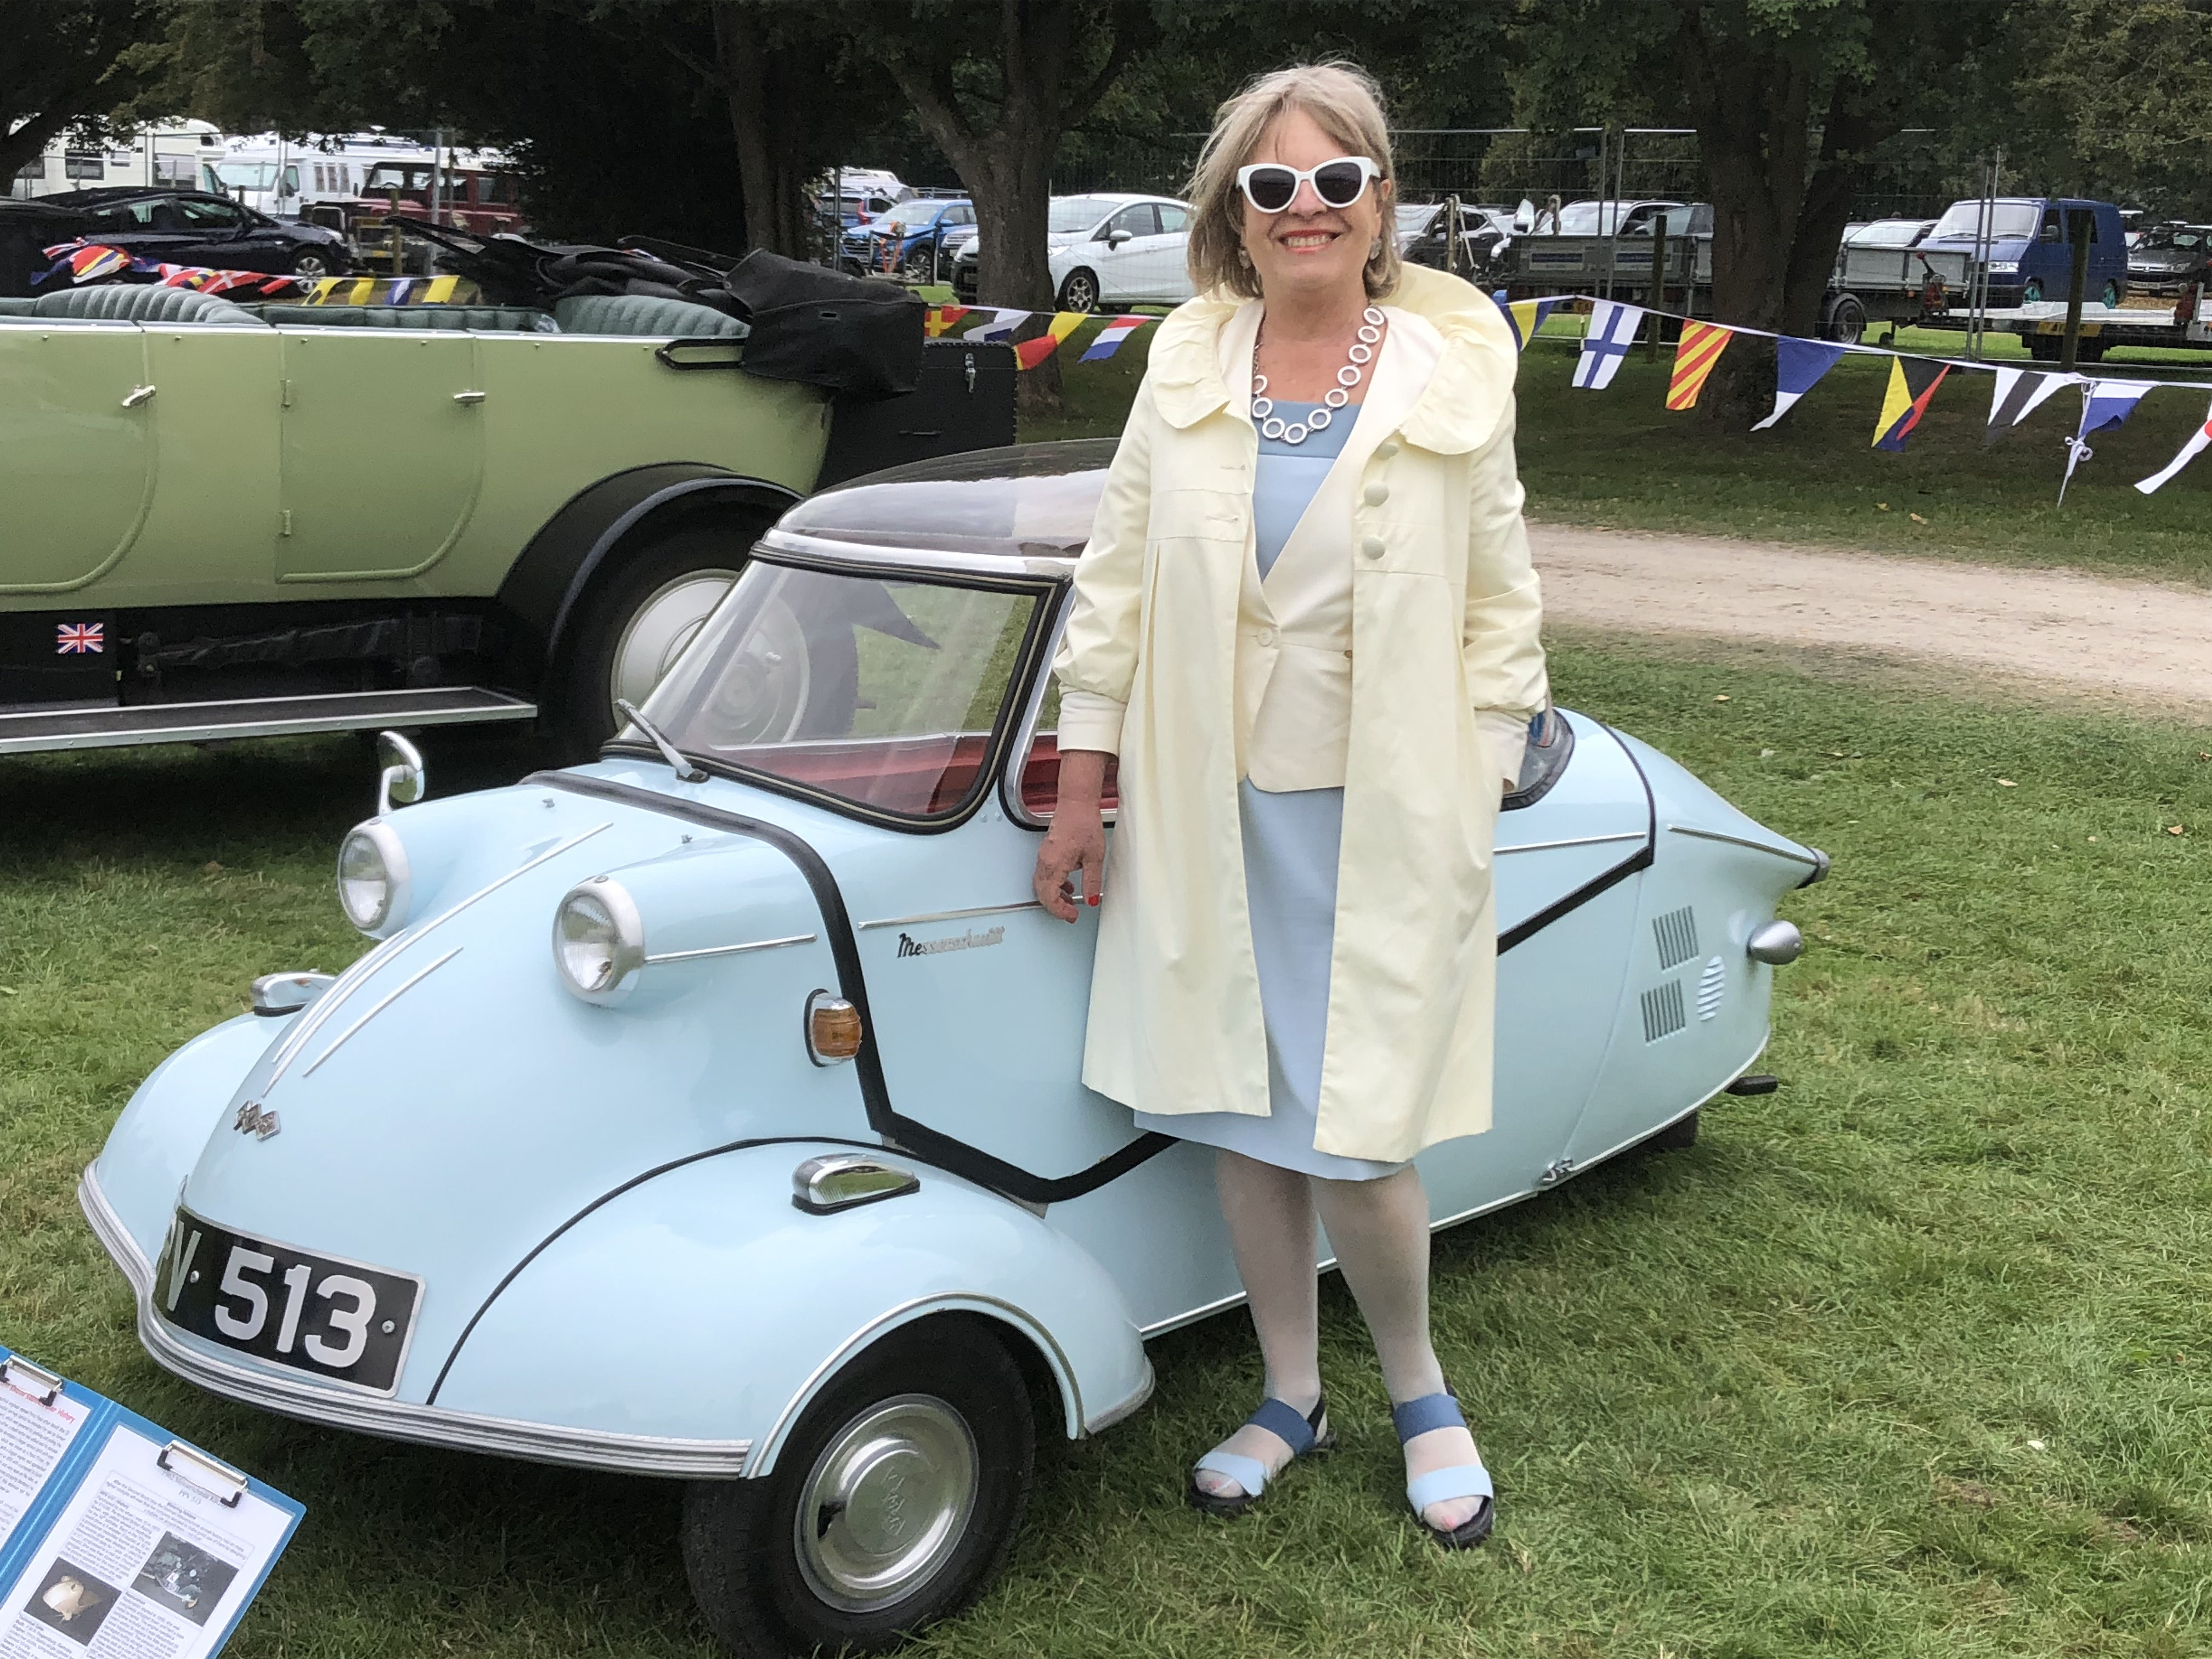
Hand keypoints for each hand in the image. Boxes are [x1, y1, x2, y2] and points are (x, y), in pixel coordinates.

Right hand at [1033, 750, 1109, 921]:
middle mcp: (1045, 861)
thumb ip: (1091, 881)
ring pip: (1041, 884)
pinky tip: (1068, 884)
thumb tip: (1091, 899)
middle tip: (1069, 913)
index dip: (1059, 911)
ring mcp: (1044, 856)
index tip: (1071, 915)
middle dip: (1055, 906)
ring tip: (1069, 901)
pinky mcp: (1046, 852)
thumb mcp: (1094, 857)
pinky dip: (1054, 884)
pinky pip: (1044, 874)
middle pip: (1041, 893)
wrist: (1076, 804)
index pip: (1049, 897)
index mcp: (1054, 865)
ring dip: (1054, 895)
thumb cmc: (1084, 824)